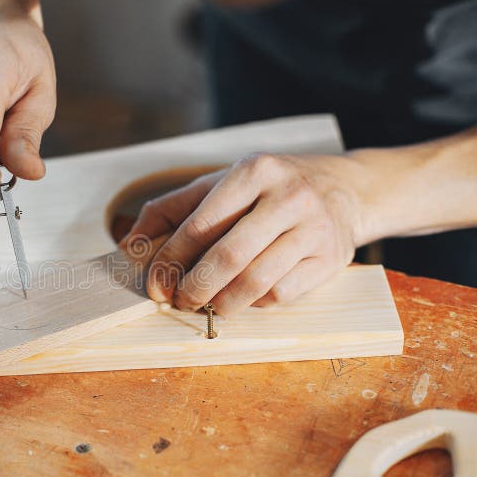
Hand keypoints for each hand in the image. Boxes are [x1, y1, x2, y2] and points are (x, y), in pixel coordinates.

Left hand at [122, 153, 370, 316]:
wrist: (345, 188)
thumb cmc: (267, 190)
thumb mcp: (220, 185)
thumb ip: (171, 210)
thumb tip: (131, 243)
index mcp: (253, 171)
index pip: (200, 224)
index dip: (170, 260)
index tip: (154, 283)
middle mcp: (288, 196)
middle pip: (228, 258)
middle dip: (193, 288)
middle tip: (178, 300)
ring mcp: (314, 229)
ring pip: (255, 282)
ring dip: (221, 303)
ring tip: (206, 305)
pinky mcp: (331, 259)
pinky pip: (281, 294)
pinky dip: (254, 303)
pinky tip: (244, 296)